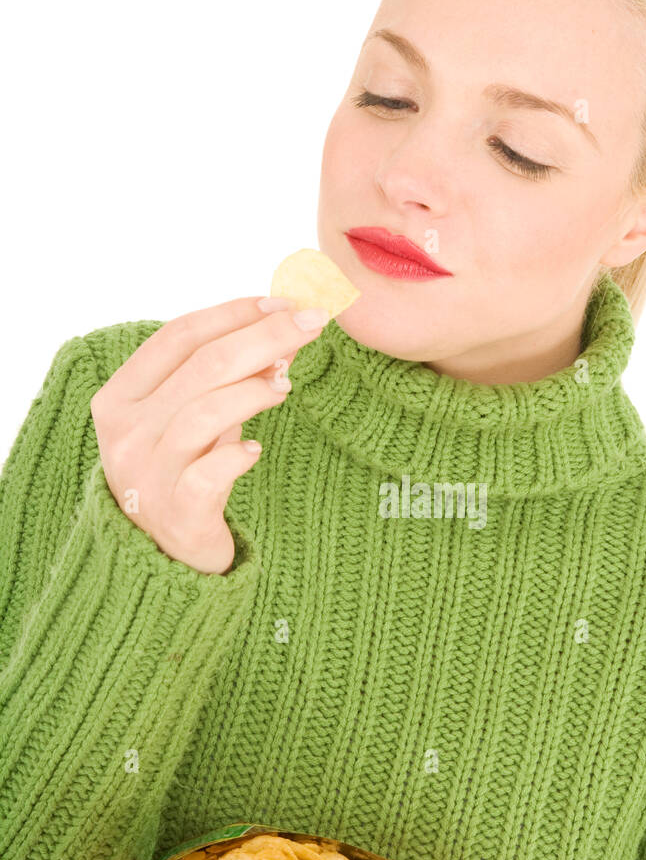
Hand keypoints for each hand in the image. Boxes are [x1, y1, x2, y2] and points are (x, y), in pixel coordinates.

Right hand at [90, 295, 328, 573]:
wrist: (158, 558)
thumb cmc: (180, 472)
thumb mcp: (190, 417)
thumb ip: (222, 378)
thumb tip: (281, 328)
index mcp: (119, 397)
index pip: (178, 336)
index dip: (232, 313)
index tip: (281, 302)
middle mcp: (125, 432)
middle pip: (201, 367)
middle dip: (263, 337)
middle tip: (311, 324)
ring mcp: (147, 474)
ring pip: (205, 413)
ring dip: (254, 390)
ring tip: (286, 386)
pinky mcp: (177, 513)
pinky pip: (210, 474)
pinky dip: (237, 455)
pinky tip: (256, 449)